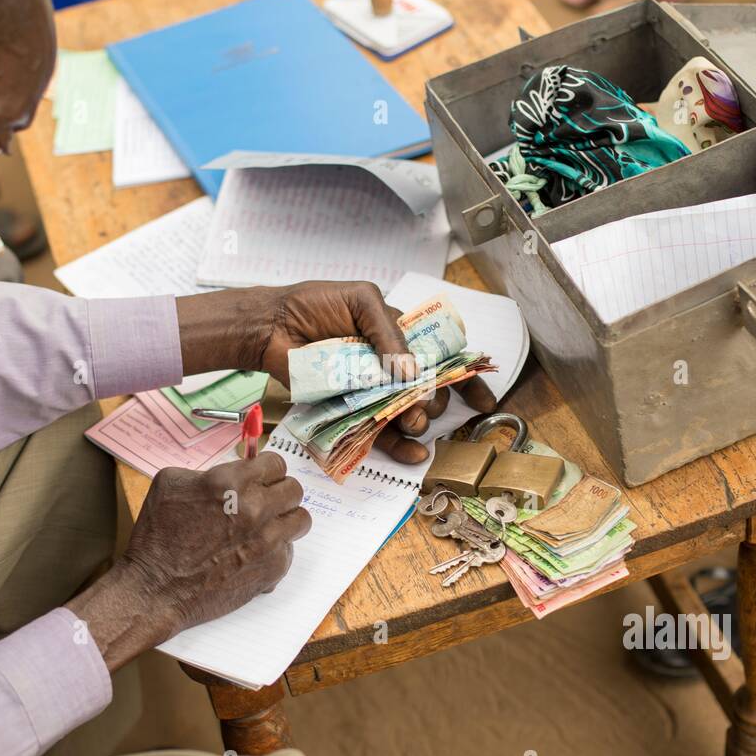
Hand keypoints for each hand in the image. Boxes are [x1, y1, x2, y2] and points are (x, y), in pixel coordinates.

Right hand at [66, 453, 309, 671]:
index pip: (275, 463)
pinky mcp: (274, 568)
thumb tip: (236, 471)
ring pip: (301, 519)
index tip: (261, 478)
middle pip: (294, 489)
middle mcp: (256, 509)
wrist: (156, 589)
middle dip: (279, 492)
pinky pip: (289, 550)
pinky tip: (251, 554)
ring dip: (285, 520)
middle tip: (264, 502)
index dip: (267, 470)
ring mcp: (268, 540)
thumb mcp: (171, 484)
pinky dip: (274, 550)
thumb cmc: (158, 536)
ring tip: (266, 527)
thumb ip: (210, 471)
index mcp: (231, 483)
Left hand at [176, 281, 497, 462]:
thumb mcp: (361, 302)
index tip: (484, 403)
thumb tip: (413, 370)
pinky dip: (395, 445)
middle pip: (429, 392)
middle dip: (437, 402)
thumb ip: (390, 332)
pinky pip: (377, 432)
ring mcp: (371, 391)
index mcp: (400, 337)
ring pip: (407, 416)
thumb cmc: (314, 305)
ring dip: (419, 424)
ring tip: (414, 426)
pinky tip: (412, 452)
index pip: (443, 359)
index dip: (467, 381)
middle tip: (425, 406)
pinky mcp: (349, 410)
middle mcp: (390, 367)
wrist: (271, 326)